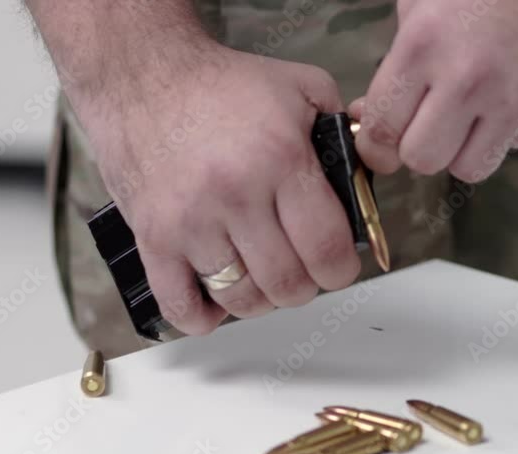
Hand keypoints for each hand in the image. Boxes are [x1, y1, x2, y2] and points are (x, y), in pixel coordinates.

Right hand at [72, 41, 360, 334]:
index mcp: (280, 159)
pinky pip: (179, 303)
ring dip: (259, 301)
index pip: (327, 248)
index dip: (341, 269)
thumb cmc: (220, 84)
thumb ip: (345, 128)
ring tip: (260, 278)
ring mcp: (190, 220)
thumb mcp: (301, 87)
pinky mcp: (152, 236)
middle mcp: (235, 194)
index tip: (338, 266)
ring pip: (240, 300)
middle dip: (304, 287)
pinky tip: (214, 301)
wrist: (141, 72)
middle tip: (300, 270)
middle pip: (287, 284)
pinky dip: (202, 317)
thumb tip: (376, 167)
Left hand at [354, 0, 517, 181]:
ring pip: (469, 169)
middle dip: (420, 145)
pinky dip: (508, 129)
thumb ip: (396, 64)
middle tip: (430, 121)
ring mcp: (516, 102)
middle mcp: (469, 80)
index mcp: (424, 44)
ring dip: (464, 148)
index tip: (381, 144)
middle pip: (422, 161)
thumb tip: (367, 115)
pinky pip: (514, 147)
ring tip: (474, 112)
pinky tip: (516, 89)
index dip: (376, 143)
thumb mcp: (427, 2)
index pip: (382, 128)